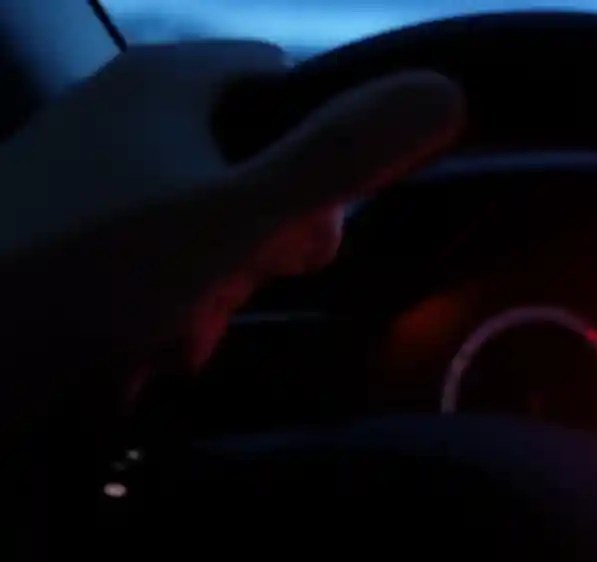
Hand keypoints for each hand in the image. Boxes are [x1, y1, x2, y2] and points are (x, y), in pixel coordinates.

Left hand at [0, 42, 462, 427]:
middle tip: (244, 286)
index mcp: (170, 82)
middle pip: (247, 164)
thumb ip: (341, 158)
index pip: (285, 84)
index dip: (323, 153)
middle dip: (259, 244)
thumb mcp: (239, 213)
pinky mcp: (57, 238)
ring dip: (209, 292)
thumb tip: (450, 89)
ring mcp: (86, 178)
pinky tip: (136, 354)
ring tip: (176, 338)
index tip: (317, 226)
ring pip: (198, 227)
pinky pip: (142, 264)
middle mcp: (125, 113)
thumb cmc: (95, 265)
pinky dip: (155, 308)